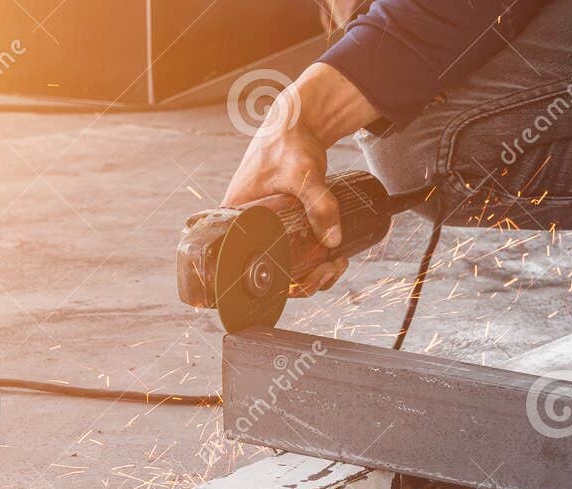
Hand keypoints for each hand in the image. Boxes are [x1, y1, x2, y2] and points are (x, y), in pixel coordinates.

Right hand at [222, 63, 377, 295]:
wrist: (297, 123)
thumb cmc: (288, 143)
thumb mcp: (303, 175)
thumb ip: (319, 204)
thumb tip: (334, 242)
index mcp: (235, 221)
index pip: (247, 267)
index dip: (278, 282)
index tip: (308, 278)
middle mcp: (246, 228)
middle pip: (272, 271)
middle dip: (304, 279)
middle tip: (330, 270)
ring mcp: (264, 226)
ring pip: (286, 262)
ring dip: (312, 271)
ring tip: (336, 265)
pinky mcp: (281, 223)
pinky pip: (294, 250)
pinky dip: (313, 259)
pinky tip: (332, 259)